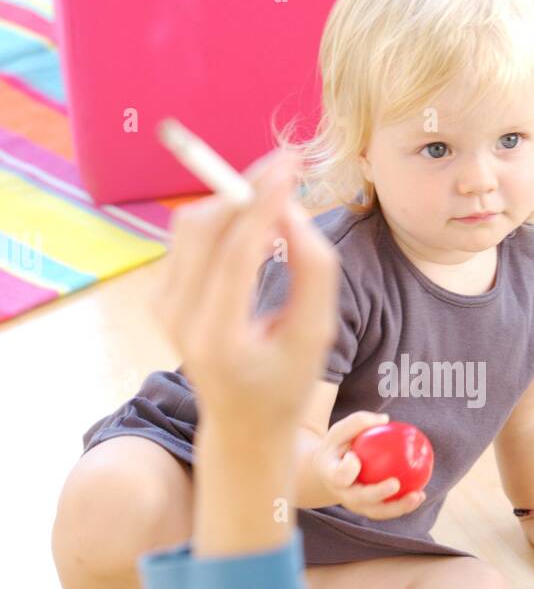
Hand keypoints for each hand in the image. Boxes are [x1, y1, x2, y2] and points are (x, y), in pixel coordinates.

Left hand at [150, 149, 338, 435]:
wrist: (242, 424)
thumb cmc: (287, 382)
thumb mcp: (317, 333)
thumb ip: (314, 270)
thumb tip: (292, 209)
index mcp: (220, 338)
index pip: (235, 254)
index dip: (262, 203)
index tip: (288, 164)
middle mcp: (180, 320)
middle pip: (204, 229)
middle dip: (245, 188)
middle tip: (286, 167)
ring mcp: (163, 307)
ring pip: (192, 226)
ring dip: (235, 202)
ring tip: (277, 203)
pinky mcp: (160, 296)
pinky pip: (189, 238)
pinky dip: (223, 220)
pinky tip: (254, 228)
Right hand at [312, 411, 427, 519]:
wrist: (332, 471)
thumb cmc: (339, 446)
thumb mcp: (341, 431)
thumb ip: (358, 422)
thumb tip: (385, 420)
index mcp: (332, 476)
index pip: (339, 476)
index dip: (347, 470)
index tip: (355, 456)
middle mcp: (344, 495)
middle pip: (360, 499)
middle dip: (378, 494)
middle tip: (395, 484)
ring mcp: (357, 505)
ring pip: (378, 511)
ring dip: (399, 507)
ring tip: (418, 495)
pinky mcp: (370, 509)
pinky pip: (389, 510)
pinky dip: (405, 504)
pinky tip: (421, 494)